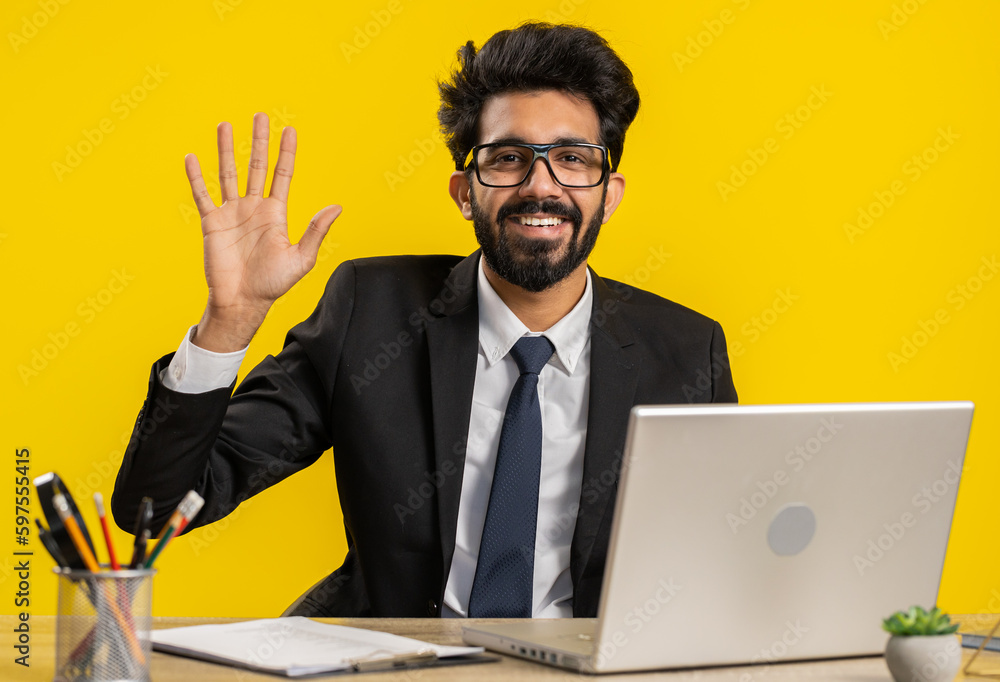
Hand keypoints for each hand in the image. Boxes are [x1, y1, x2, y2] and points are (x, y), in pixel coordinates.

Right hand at [184, 113, 341, 351]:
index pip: (282, 174)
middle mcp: (254, 208)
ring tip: (225, 125)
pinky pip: (203, 195)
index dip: (286, 152)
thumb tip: (337, 207)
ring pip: (228, 173)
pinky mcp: (212, 223)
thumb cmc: (273, 284)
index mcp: (276, 213)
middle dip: (258, 141)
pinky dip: (196, 177)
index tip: (289, 129)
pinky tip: (192, 157)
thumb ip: (316, 230)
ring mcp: (232, 213)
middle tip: (260, 115)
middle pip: (256, 166)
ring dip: (226, 149)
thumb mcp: (301, 258)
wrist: (243, 301)